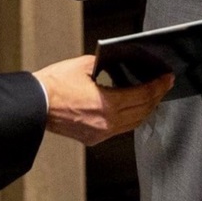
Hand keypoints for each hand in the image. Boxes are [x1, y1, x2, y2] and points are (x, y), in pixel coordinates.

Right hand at [33, 55, 172, 146]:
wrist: (34, 104)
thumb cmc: (55, 85)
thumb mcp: (87, 65)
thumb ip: (109, 64)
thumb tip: (123, 62)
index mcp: (107, 105)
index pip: (143, 95)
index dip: (158, 86)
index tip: (167, 78)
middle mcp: (106, 123)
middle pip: (142, 111)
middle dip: (157, 96)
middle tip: (165, 84)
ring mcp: (99, 133)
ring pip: (133, 123)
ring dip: (146, 109)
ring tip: (154, 95)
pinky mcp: (92, 138)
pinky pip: (120, 129)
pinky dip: (131, 117)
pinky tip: (134, 107)